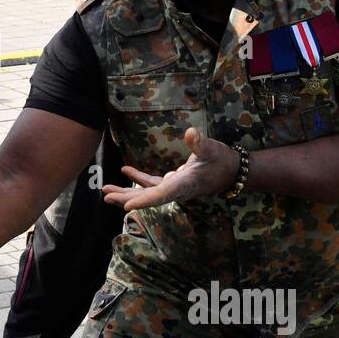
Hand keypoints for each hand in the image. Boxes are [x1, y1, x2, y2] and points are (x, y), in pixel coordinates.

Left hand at [101, 128, 241, 210]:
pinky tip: (125, 170)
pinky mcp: (173, 182)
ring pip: (146, 193)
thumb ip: (201, 144)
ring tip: (106, 190)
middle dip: (126, 197)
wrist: (232, 171)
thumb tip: (190, 133)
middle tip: (105, 195)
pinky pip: (152, 184)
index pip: (162, 194)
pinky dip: (138, 179)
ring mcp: (173, 187)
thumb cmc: (223, 160)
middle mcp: (176, 189)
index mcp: (185, 184)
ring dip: (127, 191)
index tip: (126, 204)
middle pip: (148, 198)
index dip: (144, 200)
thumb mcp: (213, 149)